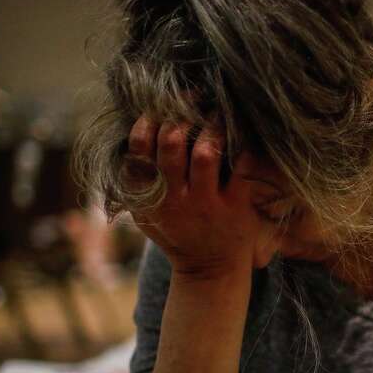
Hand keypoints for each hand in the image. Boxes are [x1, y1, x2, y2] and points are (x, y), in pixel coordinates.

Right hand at [124, 117, 277, 278]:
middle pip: (171, 145)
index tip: (159, 107)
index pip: (139, 150)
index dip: (147, 122)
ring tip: (215, 114)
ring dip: (211, 127)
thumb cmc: (176, 233)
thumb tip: (132, 129)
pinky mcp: (236, 207)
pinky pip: (240, 168)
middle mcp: (175, 200)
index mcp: (148, 197)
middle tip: (190, 102)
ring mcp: (207, 204)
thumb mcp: (145, 213)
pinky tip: (238, 133)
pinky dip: (240, 145)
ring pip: (206, 154)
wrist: (210, 270)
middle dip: (180, 117)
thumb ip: (134, 180)